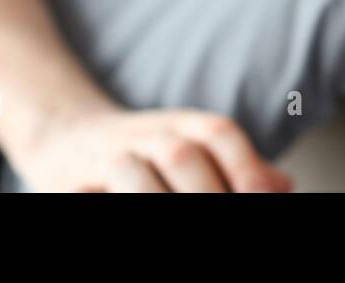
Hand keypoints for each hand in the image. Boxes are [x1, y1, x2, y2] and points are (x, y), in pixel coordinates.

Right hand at [13, 108, 292, 191]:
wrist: (61, 137)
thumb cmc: (146, 156)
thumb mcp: (194, 151)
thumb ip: (238, 170)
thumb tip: (282, 186)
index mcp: (180, 125)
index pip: (217, 133)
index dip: (243, 163)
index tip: (259, 195)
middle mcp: (143, 134)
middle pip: (180, 155)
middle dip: (206, 194)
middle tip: (223, 219)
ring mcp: (103, 156)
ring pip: (131, 172)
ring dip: (157, 199)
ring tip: (175, 219)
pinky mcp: (67, 181)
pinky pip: (88, 194)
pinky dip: (107, 202)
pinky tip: (123, 210)